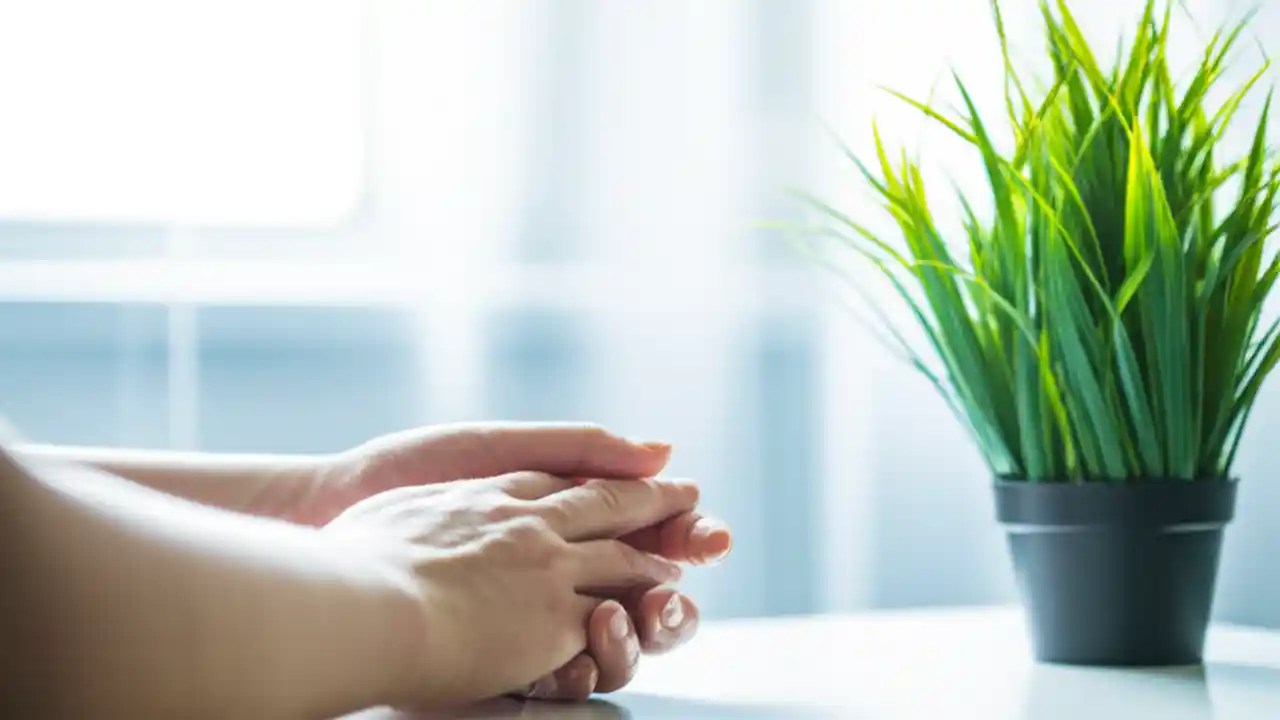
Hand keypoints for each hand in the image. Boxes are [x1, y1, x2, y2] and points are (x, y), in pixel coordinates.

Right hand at [324, 470, 698, 708]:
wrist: (366, 604)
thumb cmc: (351, 564)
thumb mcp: (388, 510)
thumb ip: (415, 509)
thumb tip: (400, 512)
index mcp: (484, 495)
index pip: (548, 480)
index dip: (582, 479)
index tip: (604, 478)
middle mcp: (526, 522)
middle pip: (604, 502)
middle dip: (647, 498)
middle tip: (683, 492)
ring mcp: (548, 568)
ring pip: (620, 556)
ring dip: (652, 559)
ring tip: (675, 564)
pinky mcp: (557, 617)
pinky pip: (612, 614)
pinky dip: (639, 612)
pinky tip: (655, 613)